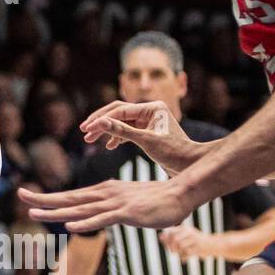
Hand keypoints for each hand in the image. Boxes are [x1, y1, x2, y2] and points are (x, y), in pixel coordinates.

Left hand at [20, 176, 189, 231]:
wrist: (181, 193)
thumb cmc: (158, 200)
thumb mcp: (129, 203)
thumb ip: (114, 210)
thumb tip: (104, 217)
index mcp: (104, 192)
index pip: (72, 196)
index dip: (50, 197)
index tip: (30, 197)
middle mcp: (105, 194)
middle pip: (69, 198)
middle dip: (43, 199)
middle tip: (21, 195)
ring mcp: (115, 203)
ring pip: (80, 209)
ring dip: (56, 211)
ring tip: (35, 213)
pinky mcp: (127, 213)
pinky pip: (104, 219)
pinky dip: (87, 223)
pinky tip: (71, 227)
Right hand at [79, 100, 201, 174]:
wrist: (191, 166)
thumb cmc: (173, 152)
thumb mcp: (145, 141)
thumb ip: (121, 131)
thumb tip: (100, 123)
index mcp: (152, 108)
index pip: (120, 110)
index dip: (101, 119)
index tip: (86, 129)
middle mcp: (150, 111)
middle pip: (118, 112)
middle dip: (101, 122)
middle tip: (84, 131)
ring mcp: (149, 121)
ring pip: (121, 122)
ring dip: (107, 130)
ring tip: (90, 140)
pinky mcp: (148, 132)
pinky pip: (128, 131)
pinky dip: (117, 138)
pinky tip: (109, 147)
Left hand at [159, 221, 217, 259]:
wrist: (212, 245)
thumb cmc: (195, 242)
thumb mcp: (183, 237)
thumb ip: (171, 237)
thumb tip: (160, 236)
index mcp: (185, 228)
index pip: (170, 232)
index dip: (167, 241)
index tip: (169, 247)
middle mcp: (189, 232)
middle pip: (174, 238)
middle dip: (171, 247)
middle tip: (173, 252)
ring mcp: (194, 239)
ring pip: (180, 245)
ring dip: (178, 252)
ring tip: (180, 255)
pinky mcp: (198, 247)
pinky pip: (187, 252)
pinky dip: (184, 257)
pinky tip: (185, 259)